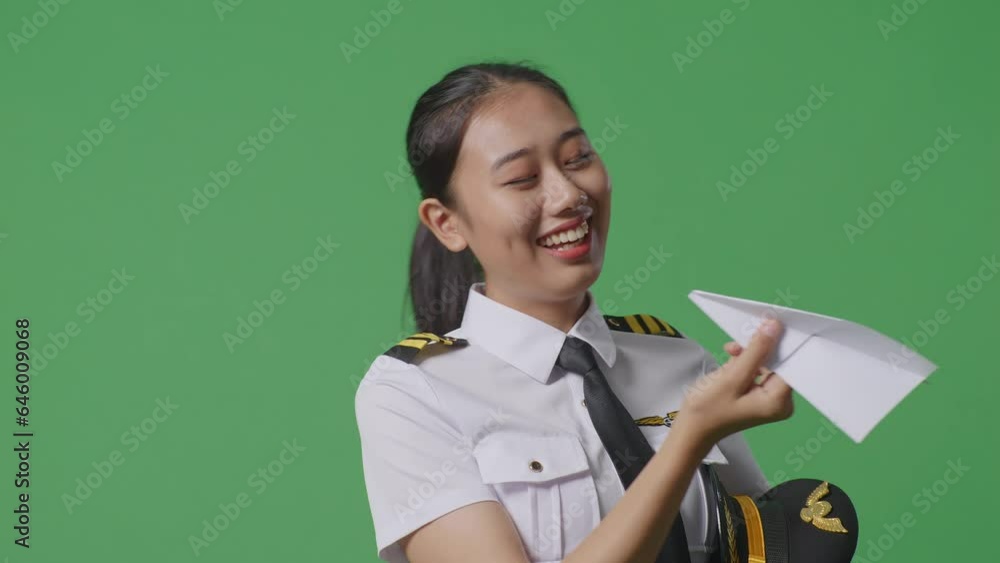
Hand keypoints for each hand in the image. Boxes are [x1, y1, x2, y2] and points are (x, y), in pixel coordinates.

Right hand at [672, 319, 793, 446]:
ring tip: (731, 351)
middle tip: (745, 335)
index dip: (783, 342)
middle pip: (780, 362)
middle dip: (761, 347)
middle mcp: (780, 400)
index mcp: (779, 401)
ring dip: (749, 353)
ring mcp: (769, 397)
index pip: (791, 363)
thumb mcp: (732, 377)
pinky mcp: (757, 393)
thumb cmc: (709, 409)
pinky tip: (732, 356)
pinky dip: (745, 361)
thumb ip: (756, 351)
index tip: (770, 324)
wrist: (691, 428)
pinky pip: (757, 369)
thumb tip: (775, 326)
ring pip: (766, 363)